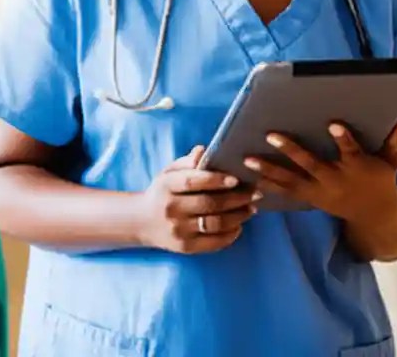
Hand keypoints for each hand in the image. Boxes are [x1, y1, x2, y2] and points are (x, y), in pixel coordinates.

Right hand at [134, 146, 260, 253]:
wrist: (141, 222)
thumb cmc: (162, 192)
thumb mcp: (169, 173)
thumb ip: (188, 162)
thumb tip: (204, 150)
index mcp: (166, 186)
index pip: (193, 181)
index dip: (216, 180)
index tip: (236, 178)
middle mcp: (171, 209)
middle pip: (209, 204)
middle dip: (236, 198)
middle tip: (255, 193)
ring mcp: (178, 230)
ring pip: (215, 224)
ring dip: (238, 216)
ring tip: (251, 209)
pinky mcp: (185, 247)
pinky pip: (213, 243)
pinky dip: (230, 234)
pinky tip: (239, 225)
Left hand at [244, 114, 396, 221]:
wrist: (375, 216)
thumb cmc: (381, 179)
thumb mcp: (393, 160)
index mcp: (358, 167)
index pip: (352, 150)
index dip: (344, 138)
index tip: (334, 124)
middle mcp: (336, 180)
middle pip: (312, 164)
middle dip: (291, 150)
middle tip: (271, 135)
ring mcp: (321, 191)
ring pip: (292, 180)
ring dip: (269, 170)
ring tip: (247, 160)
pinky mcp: (310, 198)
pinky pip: (286, 193)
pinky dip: (268, 188)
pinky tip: (247, 181)